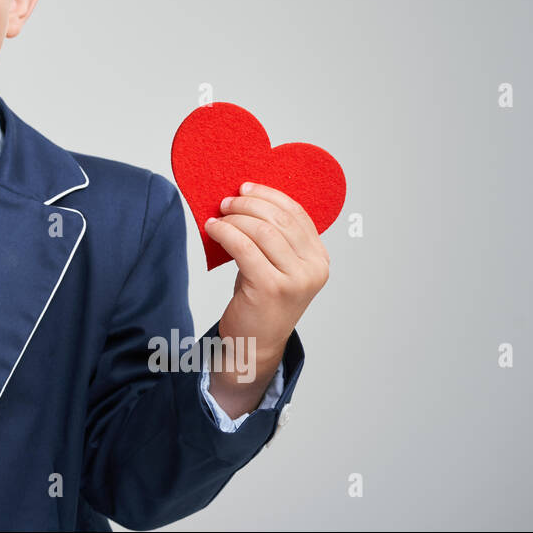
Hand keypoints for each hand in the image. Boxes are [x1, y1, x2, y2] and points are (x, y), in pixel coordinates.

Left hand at [204, 181, 329, 378]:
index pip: (297, 213)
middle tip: (226, 202)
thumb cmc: (261, 301)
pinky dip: (226, 233)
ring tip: (217, 218)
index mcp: (319, 258)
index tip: (245, 187)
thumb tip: (246, 199)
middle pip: (280, 219)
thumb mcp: (276, 265)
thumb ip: (274, 237)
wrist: (254, 344)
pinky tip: (213, 230)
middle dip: (249, 204)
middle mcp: (314, 268)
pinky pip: (244, 247)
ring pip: (262, 231)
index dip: (269, 195)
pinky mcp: (271, 288)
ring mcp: (295, 280)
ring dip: (234, 218)